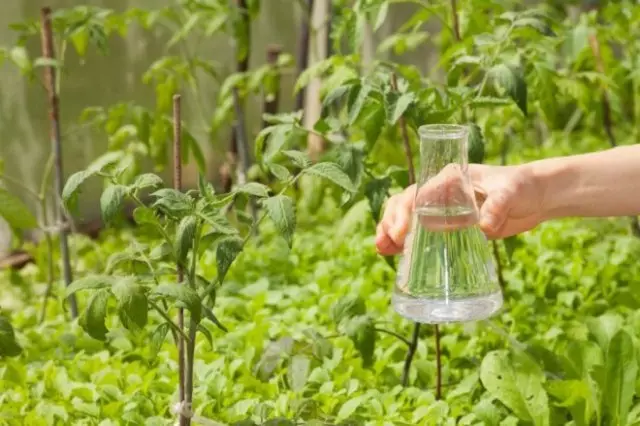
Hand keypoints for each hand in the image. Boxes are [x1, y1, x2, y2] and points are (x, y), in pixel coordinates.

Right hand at [375, 163, 545, 255]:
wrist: (535, 198)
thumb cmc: (522, 187)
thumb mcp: (510, 192)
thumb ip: (497, 206)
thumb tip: (484, 225)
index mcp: (449, 177)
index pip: (419, 193)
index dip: (406, 212)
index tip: (403, 232)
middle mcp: (439, 191)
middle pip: (404, 203)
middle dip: (392, 221)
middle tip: (391, 243)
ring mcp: (440, 209)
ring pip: (406, 217)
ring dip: (390, 231)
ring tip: (381, 248)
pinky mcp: (447, 226)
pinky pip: (419, 233)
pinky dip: (403, 242)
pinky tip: (390, 253)